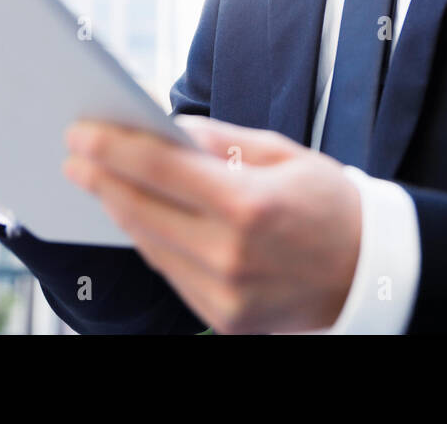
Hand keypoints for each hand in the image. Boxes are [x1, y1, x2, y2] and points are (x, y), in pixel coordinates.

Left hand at [62, 114, 360, 334]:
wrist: (371, 272)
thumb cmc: (330, 204)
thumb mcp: (283, 154)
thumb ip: (220, 141)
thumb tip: (167, 127)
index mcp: (249, 205)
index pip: (161, 171)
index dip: (114, 149)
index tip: (81, 132)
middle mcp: (231, 255)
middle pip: (142, 211)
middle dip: (101, 179)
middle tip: (74, 155)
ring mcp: (224, 293)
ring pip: (149, 244)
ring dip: (119, 209)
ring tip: (98, 180)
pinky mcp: (223, 318)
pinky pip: (170, 272)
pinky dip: (149, 240)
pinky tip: (136, 215)